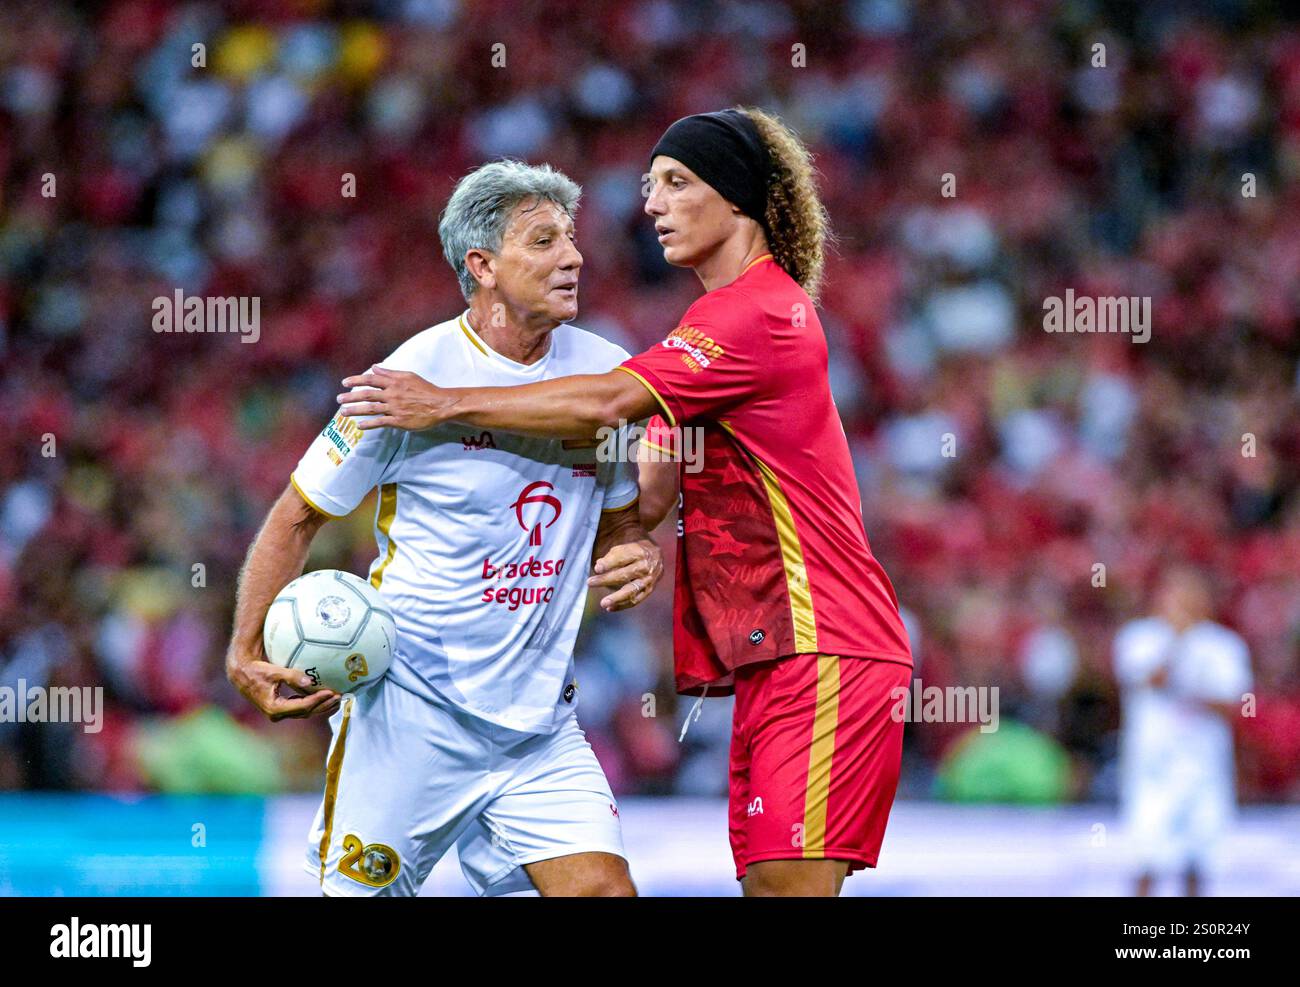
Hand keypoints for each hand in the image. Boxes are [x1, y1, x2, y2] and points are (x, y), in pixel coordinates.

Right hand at [228, 654, 340, 721]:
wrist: (242, 675)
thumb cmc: (256, 671)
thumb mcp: (273, 672)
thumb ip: (291, 677)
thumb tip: (309, 681)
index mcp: (275, 708)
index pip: (302, 706)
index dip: (318, 700)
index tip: (330, 692)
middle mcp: (278, 714)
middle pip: (306, 712)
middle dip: (324, 705)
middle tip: (338, 696)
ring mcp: (280, 712)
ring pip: (305, 712)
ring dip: (321, 706)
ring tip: (336, 698)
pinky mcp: (282, 708)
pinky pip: (301, 707)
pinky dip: (313, 703)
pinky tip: (324, 697)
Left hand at [337, 366, 452, 430]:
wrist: (440, 405)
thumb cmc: (425, 389)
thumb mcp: (408, 376)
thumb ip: (390, 373)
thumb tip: (375, 368)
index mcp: (394, 382)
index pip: (371, 380)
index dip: (356, 380)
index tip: (344, 383)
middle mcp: (392, 394)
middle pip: (367, 395)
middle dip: (351, 397)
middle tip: (339, 399)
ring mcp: (395, 408)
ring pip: (371, 408)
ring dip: (355, 410)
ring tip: (343, 413)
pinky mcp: (399, 421)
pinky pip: (381, 422)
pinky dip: (369, 424)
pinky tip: (359, 426)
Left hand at [588, 539, 661, 610]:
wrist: (655, 556)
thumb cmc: (633, 551)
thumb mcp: (624, 546)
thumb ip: (611, 555)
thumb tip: (599, 566)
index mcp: (638, 552)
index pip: (622, 557)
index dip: (609, 563)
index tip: (597, 568)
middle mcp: (645, 566)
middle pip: (624, 575)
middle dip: (606, 579)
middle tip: (590, 583)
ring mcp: (648, 580)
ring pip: (631, 590)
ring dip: (616, 598)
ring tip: (603, 603)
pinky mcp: (648, 590)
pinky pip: (636, 600)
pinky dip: (622, 605)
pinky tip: (610, 608)